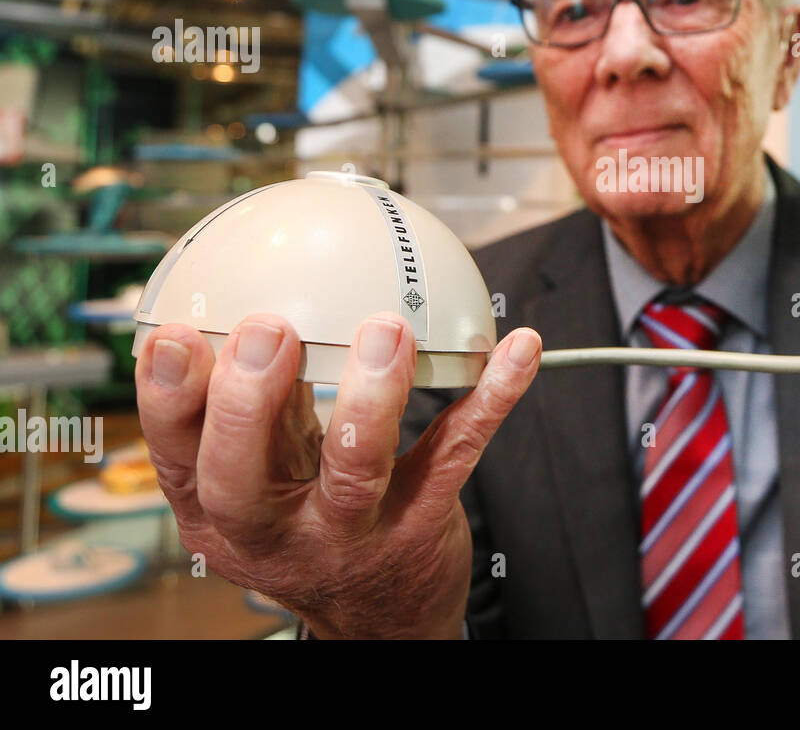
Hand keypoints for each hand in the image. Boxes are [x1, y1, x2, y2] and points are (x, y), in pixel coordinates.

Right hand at [135, 311, 540, 638]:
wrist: (379, 616)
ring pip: (354, 472)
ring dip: (370, 398)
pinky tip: (517, 351)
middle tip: (270, 333)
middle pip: (241, 479)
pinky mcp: (420, 523)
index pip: (174, 458)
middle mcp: (274, 531)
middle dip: (247, 403)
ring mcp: (350, 533)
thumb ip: (253, 406)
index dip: (168, 400)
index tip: (177, 336)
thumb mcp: (261, 476)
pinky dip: (491, 398)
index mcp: (218, 510)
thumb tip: (250, 296)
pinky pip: (455, 454)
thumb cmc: (308, 519)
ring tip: (387, 333)